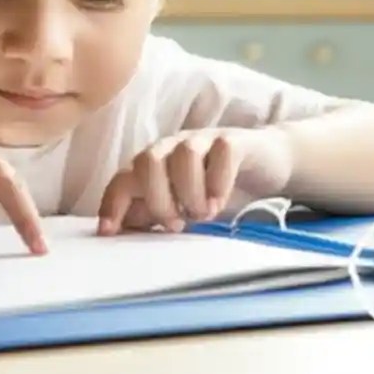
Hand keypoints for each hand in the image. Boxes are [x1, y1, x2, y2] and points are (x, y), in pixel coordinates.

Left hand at [98, 128, 293, 234]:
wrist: (265, 162)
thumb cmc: (214, 187)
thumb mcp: (179, 206)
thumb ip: (151, 214)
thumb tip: (120, 232)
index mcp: (152, 165)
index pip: (122, 179)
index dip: (111, 203)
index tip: (108, 232)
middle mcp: (171, 148)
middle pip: (147, 162)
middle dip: (158, 199)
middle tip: (177, 224)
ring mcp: (202, 140)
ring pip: (184, 154)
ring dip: (190, 191)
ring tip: (202, 214)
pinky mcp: (233, 141)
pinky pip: (221, 151)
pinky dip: (218, 181)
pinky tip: (220, 201)